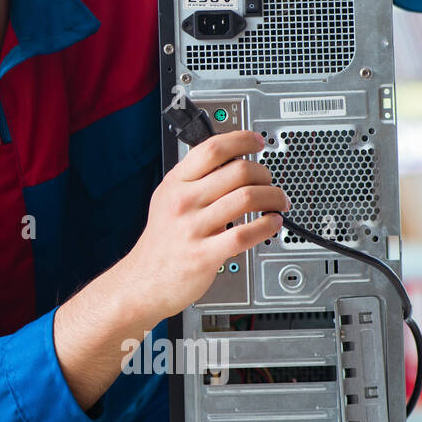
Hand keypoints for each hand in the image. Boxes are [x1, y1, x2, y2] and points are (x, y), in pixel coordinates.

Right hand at [116, 130, 289, 322]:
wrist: (143, 280)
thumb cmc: (160, 243)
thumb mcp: (167, 200)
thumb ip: (194, 180)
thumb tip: (232, 162)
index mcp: (175, 183)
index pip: (212, 149)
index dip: (241, 140)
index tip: (257, 143)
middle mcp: (183, 201)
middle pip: (238, 171)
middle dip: (265, 174)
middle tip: (270, 183)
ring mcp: (193, 228)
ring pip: (247, 198)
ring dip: (273, 198)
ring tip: (278, 203)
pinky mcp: (204, 254)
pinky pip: (245, 234)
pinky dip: (267, 226)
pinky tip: (271, 224)